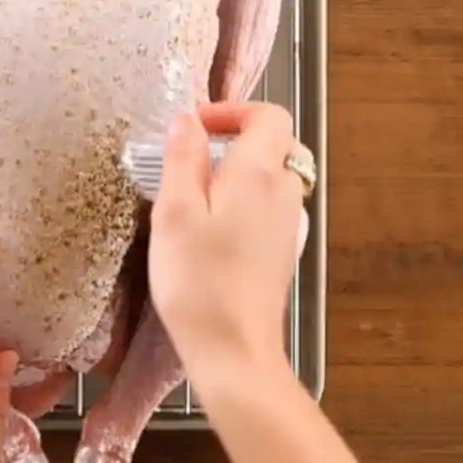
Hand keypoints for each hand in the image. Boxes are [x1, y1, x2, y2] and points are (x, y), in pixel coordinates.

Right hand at [148, 102, 306, 375]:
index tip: (195, 129)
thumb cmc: (198, 282)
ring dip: (239, 175)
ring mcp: (288, 226)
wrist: (234, 351)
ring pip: (272, 179)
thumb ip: (181, 159)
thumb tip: (186, 120)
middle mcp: (283, 194)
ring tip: (195, 197)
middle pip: (275, 145)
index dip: (233, 110)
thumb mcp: (174, 213)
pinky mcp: (282, 253)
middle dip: (235, 141)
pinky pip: (269, 210)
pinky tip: (212, 232)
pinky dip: (244, 204)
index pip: (269, 115)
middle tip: (190, 161)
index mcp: (258, 174)